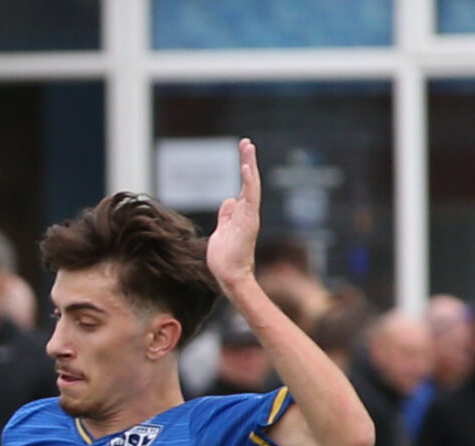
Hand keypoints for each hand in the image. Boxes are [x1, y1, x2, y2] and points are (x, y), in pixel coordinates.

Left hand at [205, 139, 260, 290]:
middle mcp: (248, 211)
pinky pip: (251, 198)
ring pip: (252, 185)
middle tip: (246, 142)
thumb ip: (227, 215)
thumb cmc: (226, 257)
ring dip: (249, 165)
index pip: (244, 186)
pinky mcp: (249, 221)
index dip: (244, 168)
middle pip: (250, 181)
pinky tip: (246, 167)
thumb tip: (228, 200)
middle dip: (248, 160)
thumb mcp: (222, 230)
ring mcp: (249, 215)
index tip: (243, 151)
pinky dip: (249, 182)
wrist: (230, 275)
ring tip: (247, 147)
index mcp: (241, 212)